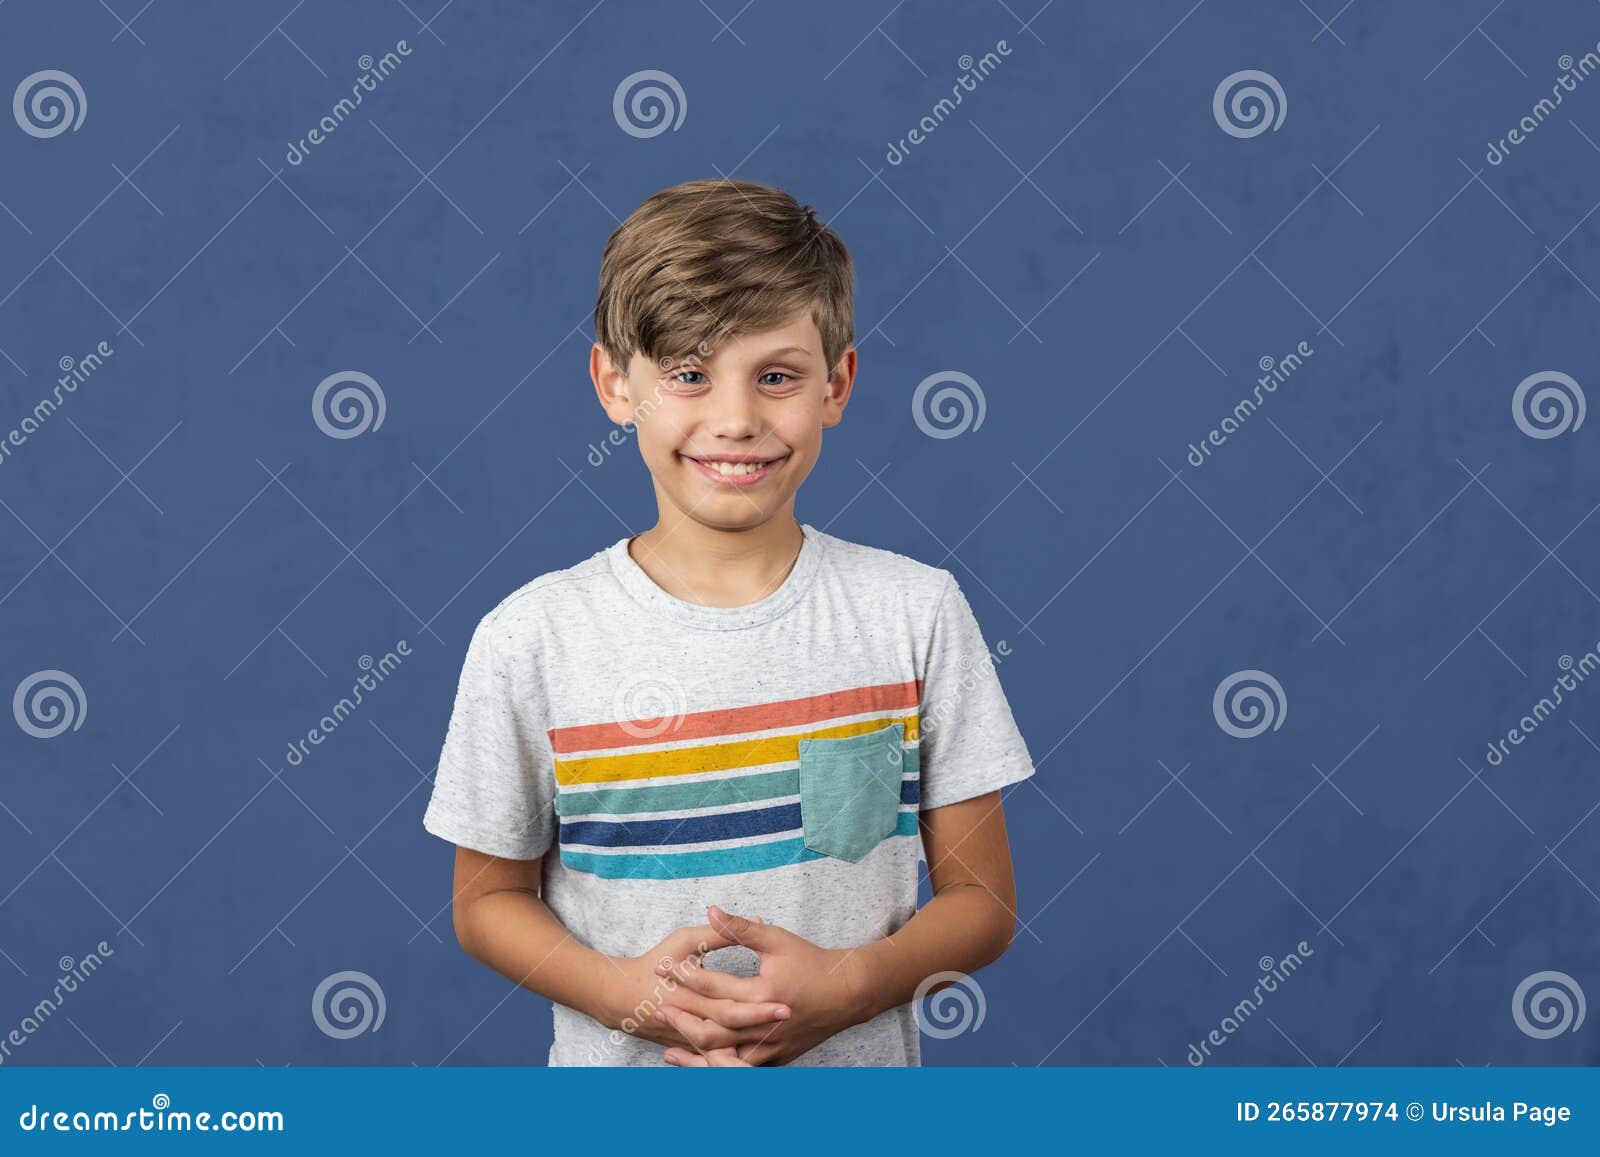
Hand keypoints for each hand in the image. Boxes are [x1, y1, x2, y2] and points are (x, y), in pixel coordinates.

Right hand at [601, 921, 792, 1049]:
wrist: (618, 996)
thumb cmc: (653, 963)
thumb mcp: (683, 942)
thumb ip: (719, 934)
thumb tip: (757, 918)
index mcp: (690, 997)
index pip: (731, 1005)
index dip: (760, 1005)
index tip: (788, 1000)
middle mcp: (691, 1023)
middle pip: (733, 1033)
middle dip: (763, 1027)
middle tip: (790, 1016)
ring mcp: (688, 1041)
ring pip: (724, 1054)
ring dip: (752, 1049)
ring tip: (783, 1040)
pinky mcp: (689, 1049)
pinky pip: (714, 1061)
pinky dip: (736, 1062)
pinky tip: (759, 1052)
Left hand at [653, 905, 874, 1065]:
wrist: (847, 994)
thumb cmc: (811, 963)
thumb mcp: (776, 940)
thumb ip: (740, 928)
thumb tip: (711, 909)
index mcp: (761, 993)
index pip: (713, 985)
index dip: (685, 975)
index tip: (662, 967)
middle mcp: (763, 1025)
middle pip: (712, 1027)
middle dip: (682, 1017)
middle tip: (656, 1008)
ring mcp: (770, 1047)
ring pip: (724, 1057)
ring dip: (695, 1053)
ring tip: (668, 1050)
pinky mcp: (775, 1059)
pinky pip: (741, 1070)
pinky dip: (718, 1069)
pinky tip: (703, 1067)